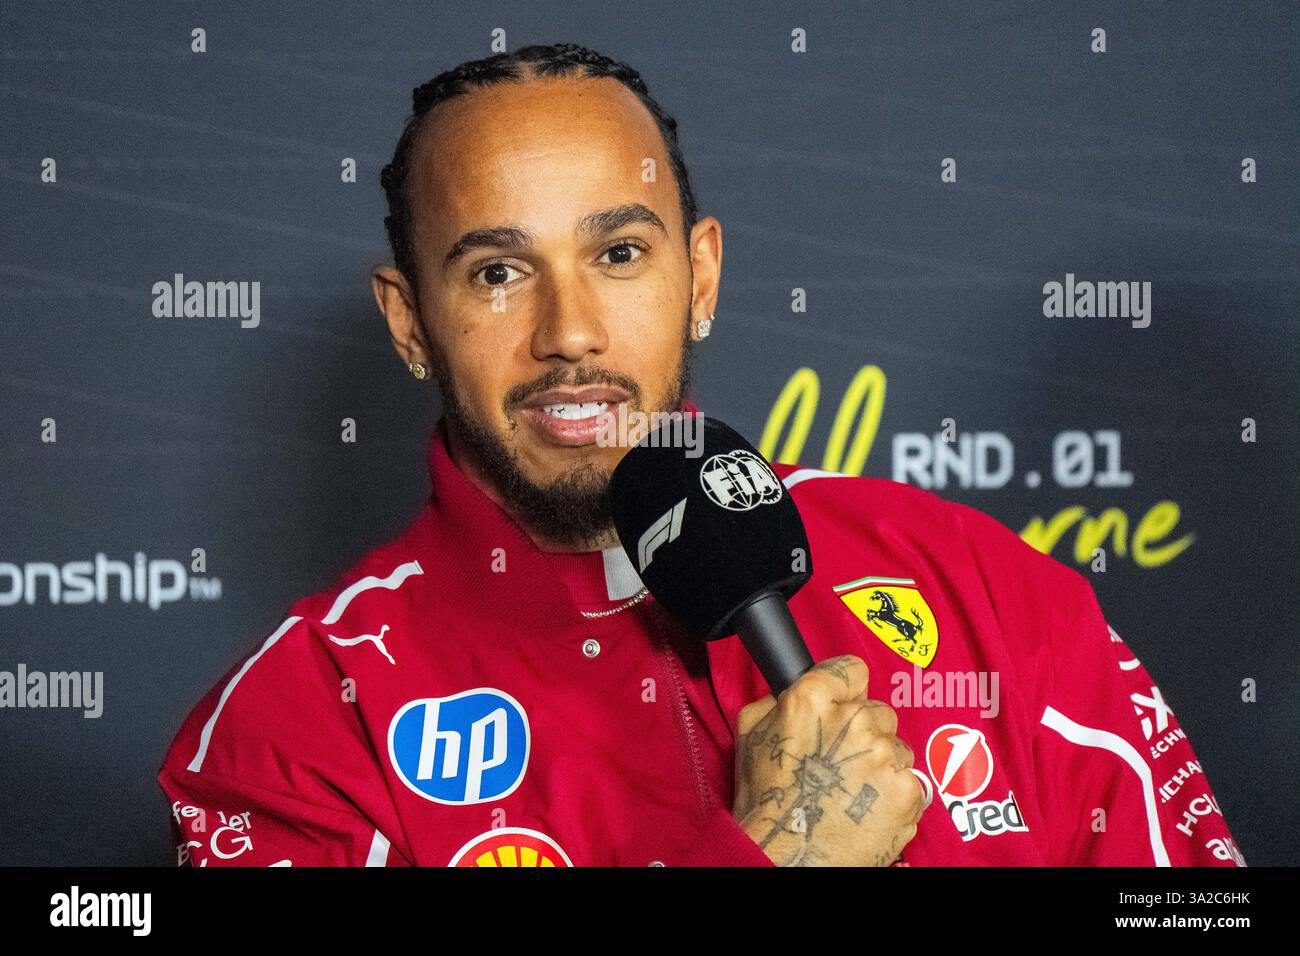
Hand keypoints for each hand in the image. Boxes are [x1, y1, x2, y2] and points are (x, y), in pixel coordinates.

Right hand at [732, 654, 926, 865]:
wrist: (785, 858)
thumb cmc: (766, 802)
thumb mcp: (751, 734)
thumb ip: (778, 700)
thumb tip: (795, 687)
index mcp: (813, 699)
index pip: (850, 669)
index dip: (844, 689)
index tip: (841, 706)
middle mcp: (854, 720)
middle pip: (876, 710)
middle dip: (861, 732)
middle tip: (838, 762)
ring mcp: (884, 755)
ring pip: (895, 746)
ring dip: (879, 764)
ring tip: (850, 791)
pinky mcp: (907, 789)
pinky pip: (909, 780)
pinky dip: (893, 794)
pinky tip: (867, 808)